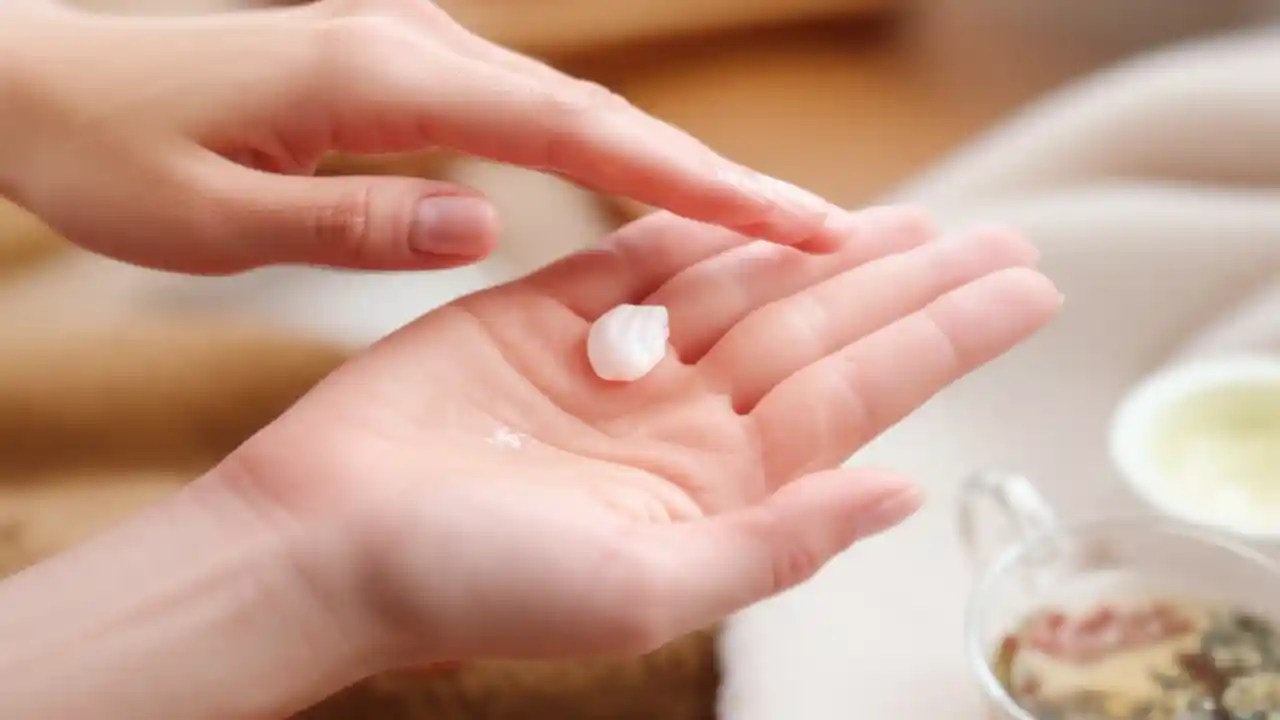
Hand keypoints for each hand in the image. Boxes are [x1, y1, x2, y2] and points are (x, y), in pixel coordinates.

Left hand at [0, 0, 840, 273]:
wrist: (37, 76)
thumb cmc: (111, 148)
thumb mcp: (216, 217)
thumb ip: (361, 221)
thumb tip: (492, 223)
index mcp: (385, 75)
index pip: (580, 134)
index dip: (697, 182)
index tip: (796, 224)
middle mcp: (419, 46)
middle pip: (602, 117)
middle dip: (716, 179)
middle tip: (827, 234)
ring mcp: (415, 50)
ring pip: (574, 116)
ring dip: (668, 171)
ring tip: (763, 231)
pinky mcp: (401, 70)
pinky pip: (527, 118)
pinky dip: (601, 162)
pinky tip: (641, 200)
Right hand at [225, 207, 1060, 663]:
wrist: (323, 541)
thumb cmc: (469, 586)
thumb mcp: (645, 589)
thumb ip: (779, 543)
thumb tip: (902, 492)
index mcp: (715, 487)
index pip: (859, 396)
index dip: (945, 338)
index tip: (1025, 291)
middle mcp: (679, 422)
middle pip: (821, 331)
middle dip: (910, 283)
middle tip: (999, 239)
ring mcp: (613, 366)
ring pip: (746, 287)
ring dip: (825, 248)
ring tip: (908, 221)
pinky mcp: (541, 317)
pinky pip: (639, 258)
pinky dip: (702, 226)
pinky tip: (765, 209)